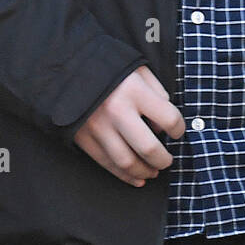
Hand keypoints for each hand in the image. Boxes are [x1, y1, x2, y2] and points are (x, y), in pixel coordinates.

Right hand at [73, 65, 184, 185]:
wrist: (65, 67)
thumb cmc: (106, 66)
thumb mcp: (137, 68)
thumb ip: (156, 92)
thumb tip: (161, 125)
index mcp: (134, 90)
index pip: (168, 119)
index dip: (179, 129)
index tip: (178, 131)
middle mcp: (117, 111)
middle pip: (149, 148)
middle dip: (163, 160)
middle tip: (167, 160)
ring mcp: (99, 127)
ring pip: (127, 162)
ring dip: (144, 172)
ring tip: (153, 172)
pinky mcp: (84, 138)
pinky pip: (107, 163)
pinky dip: (124, 175)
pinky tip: (136, 178)